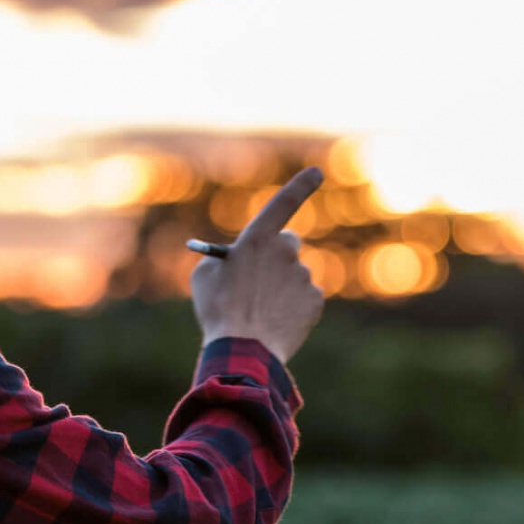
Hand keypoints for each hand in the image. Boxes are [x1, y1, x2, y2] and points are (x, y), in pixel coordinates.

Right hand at [191, 167, 326, 364]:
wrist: (243, 351)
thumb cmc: (218, 311)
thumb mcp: (205, 277)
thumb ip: (222, 258)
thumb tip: (235, 257)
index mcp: (257, 239)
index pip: (284, 202)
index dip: (302, 185)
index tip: (318, 172)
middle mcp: (285, 251)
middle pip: (287, 243)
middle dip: (276, 255)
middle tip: (260, 278)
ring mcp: (303, 275)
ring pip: (294, 274)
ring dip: (281, 286)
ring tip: (260, 311)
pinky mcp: (315, 299)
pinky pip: (305, 297)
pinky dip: (293, 307)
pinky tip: (275, 322)